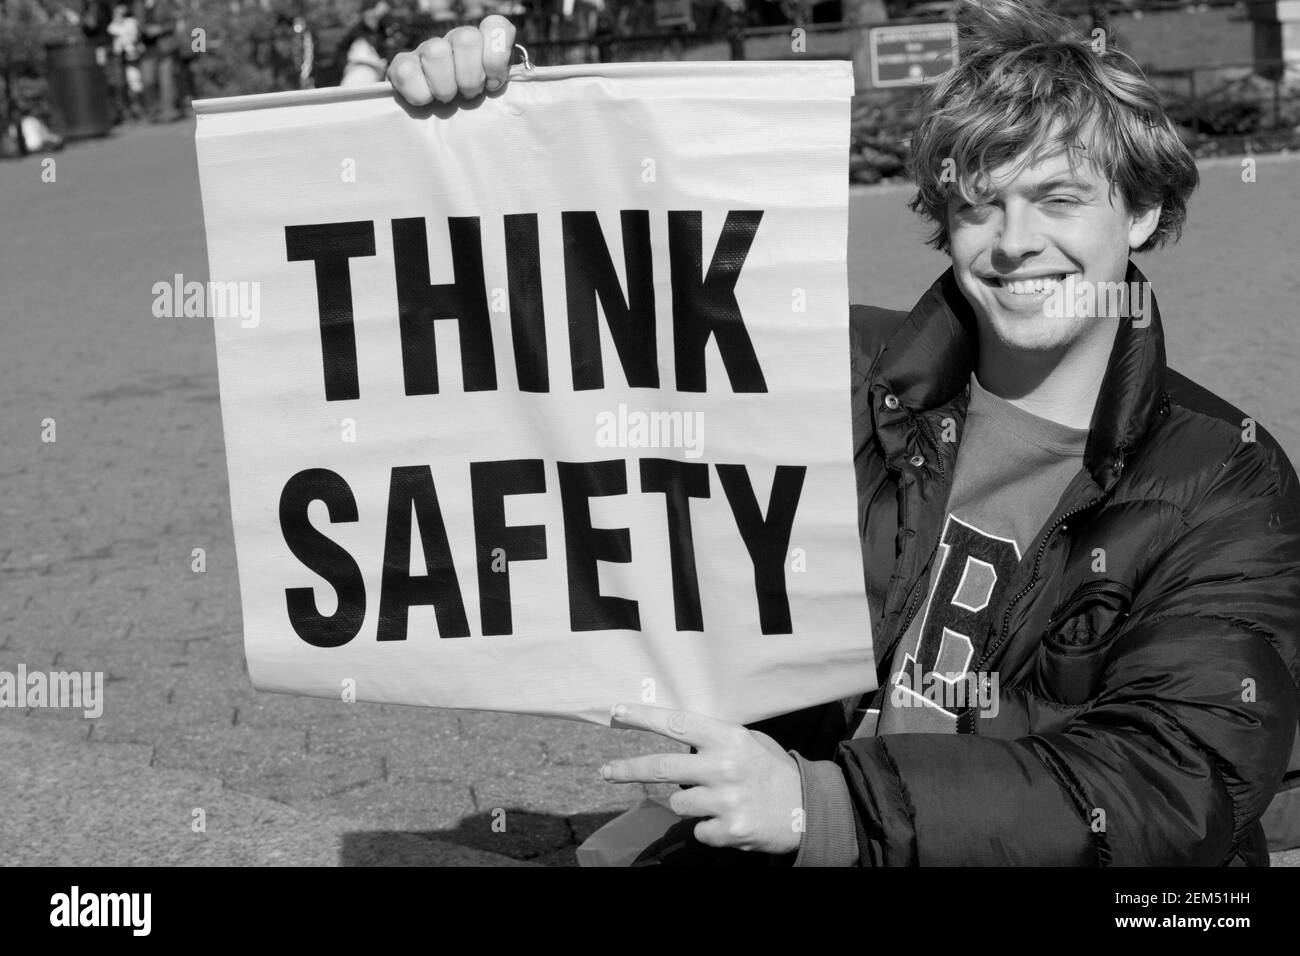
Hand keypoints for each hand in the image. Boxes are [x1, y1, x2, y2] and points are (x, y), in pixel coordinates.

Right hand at [386, 15, 516, 105]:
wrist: (435, 126)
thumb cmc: (471, 113)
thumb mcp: (494, 100)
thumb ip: (501, 85)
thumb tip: (507, 82)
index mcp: (482, 45)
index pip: (496, 27)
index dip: (496, 56)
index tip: (494, 83)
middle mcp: (454, 41)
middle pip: (466, 38)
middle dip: (470, 76)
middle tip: (469, 95)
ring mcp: (427, 50)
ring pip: (436, 52)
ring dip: (445, 86)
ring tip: (447, 99)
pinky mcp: (402, 65)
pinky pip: (406, 70)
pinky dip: (419, 92)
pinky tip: (426, 100)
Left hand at [601, 703, 803, 854]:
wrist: (809, 810)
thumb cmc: (772, 771)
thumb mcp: (748, 742)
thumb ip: (714, 738)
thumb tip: (673, 728)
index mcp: (729, 738)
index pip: (677, 723)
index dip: (643, 717)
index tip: (617, 712)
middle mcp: (725, 766)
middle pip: (661, 766)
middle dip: (627, 768)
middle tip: (606, 770)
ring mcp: (726, 800)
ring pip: (677, 803)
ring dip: (688, 803)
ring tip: (716, 801)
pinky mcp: (729, 830)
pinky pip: (697, 830)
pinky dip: (707, 828)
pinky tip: (729, 820)